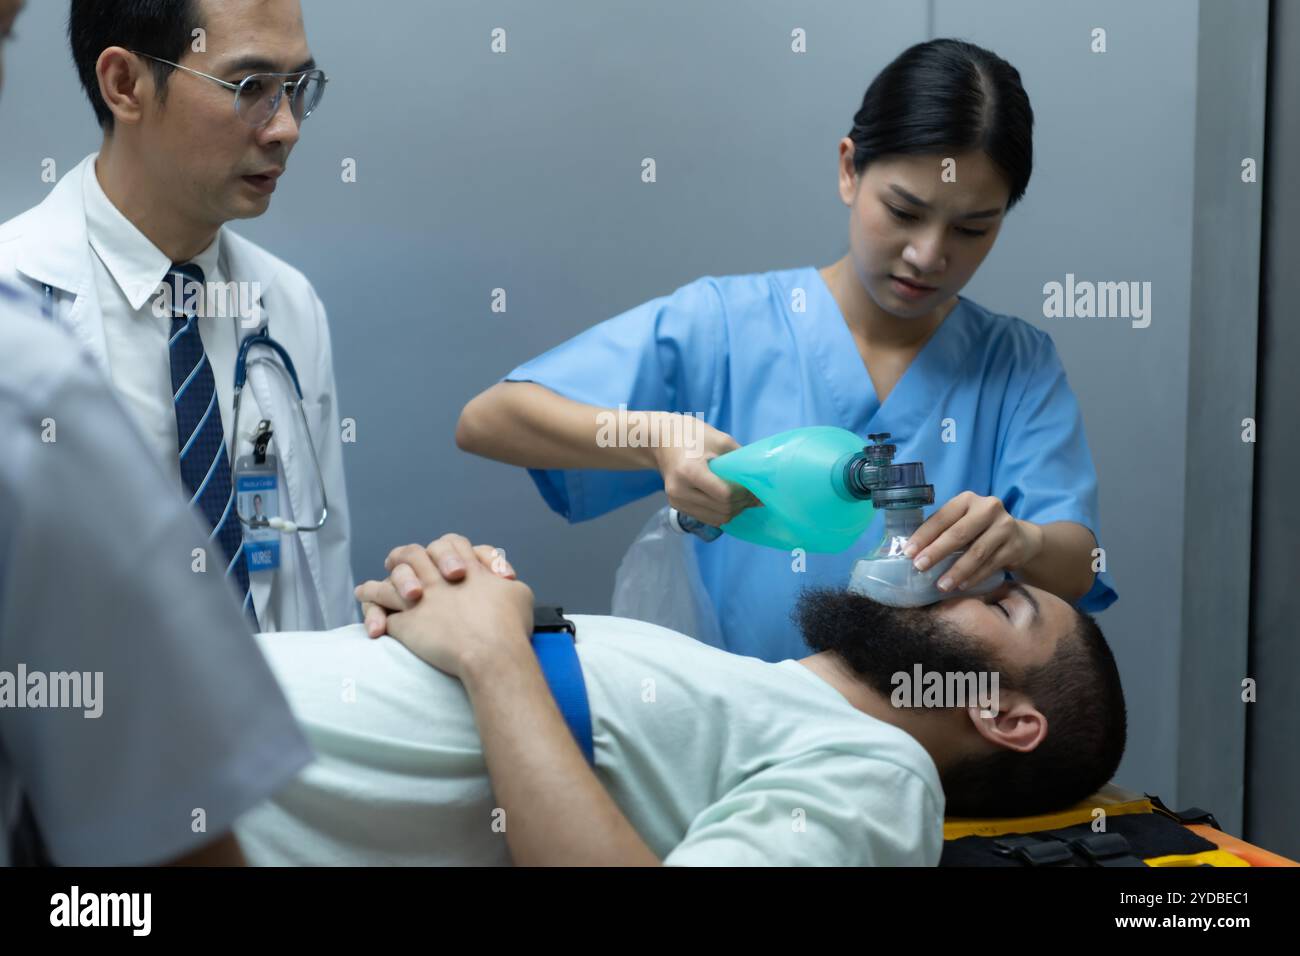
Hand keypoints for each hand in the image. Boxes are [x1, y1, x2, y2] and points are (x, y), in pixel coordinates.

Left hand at [356, 537, 516, 636]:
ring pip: (393, 578)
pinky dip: (372, 608)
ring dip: (383, 580)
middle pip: (416, 553)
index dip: (446, 550)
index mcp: (468, 567)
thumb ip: (504, 583)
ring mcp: (420, 597)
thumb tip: (504, 582)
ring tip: (369, 587)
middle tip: (400, 562)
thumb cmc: (509, 625)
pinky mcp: (406, 621)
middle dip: (407, 556)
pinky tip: (368, 608)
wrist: (490, 653)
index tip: (446, 560)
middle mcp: (439, 577)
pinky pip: (382, 608)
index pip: (452, 543)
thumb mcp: (520, 594)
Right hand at [650, 415, 760, 526]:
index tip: (757, 489)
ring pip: (717, 518)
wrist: (660, 440)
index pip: (725, 494)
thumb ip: (741, 460)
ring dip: (734, 511)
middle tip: (754, 495)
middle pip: (723, 510)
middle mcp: (680, 491)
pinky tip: (729, 501)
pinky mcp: (677, 506)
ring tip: (743, 499)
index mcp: (690, 472)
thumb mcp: (720, 440)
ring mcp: (676, 501)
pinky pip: (707, 517)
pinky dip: (722, 513)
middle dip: (742, 504)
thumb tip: (762, 478)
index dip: (745, 494)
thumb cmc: (691, 434)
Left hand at [902, 492, 1044, 592]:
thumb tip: (912, 552)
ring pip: (976, 552)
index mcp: (968, 499)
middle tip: (919, 567)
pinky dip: (974, 577)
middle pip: (958, 533)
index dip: (924, 535)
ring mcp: (1004, 527)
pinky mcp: (1014, 546)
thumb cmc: (979, 530)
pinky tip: (961, 586)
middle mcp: (988, 508)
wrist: (1019, 537)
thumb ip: (942, 530)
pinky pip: (990, 565)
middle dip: (936, 552)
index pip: (942, 517)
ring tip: (941, 585)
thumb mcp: (962, 521)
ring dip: (956, 571)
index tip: (908, 552)